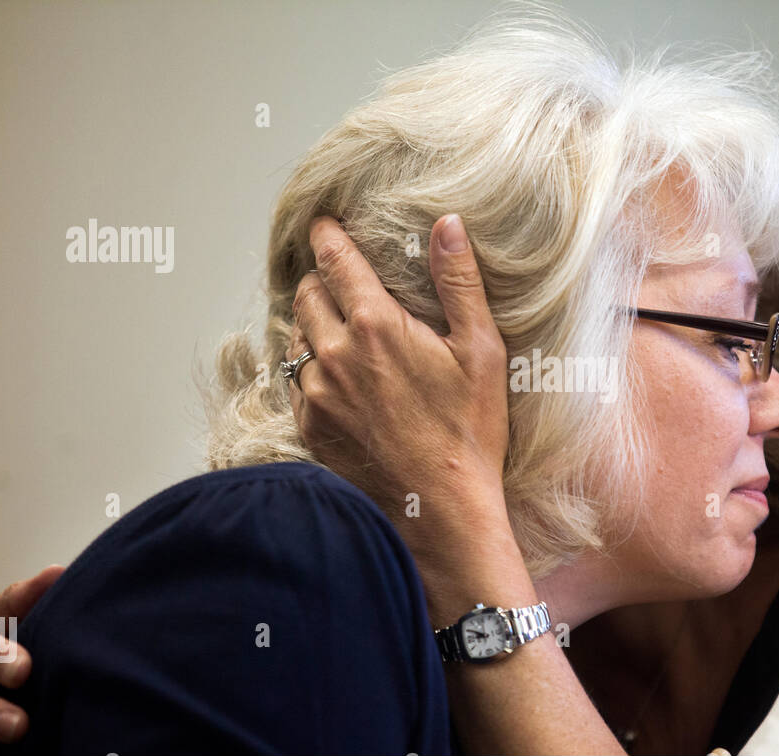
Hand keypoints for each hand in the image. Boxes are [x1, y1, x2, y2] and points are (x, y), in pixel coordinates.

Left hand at [288, 214, 519, 594]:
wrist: (441, 508)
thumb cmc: (469, 431)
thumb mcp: (481, 350)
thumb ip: (459, 282)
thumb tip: (447, 224)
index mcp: (376, 324)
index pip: (336, 260)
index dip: (327, 235)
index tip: (322, 223)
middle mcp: (335, 353)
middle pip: (307, 293)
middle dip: (320, 278)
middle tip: (337, 277)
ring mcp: (316, 392)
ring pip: (297, 336)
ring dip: (312, 323)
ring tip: (337, 325)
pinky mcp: (310, 426)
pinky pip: (296, 380)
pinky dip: (310, 367)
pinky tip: (336, 374)